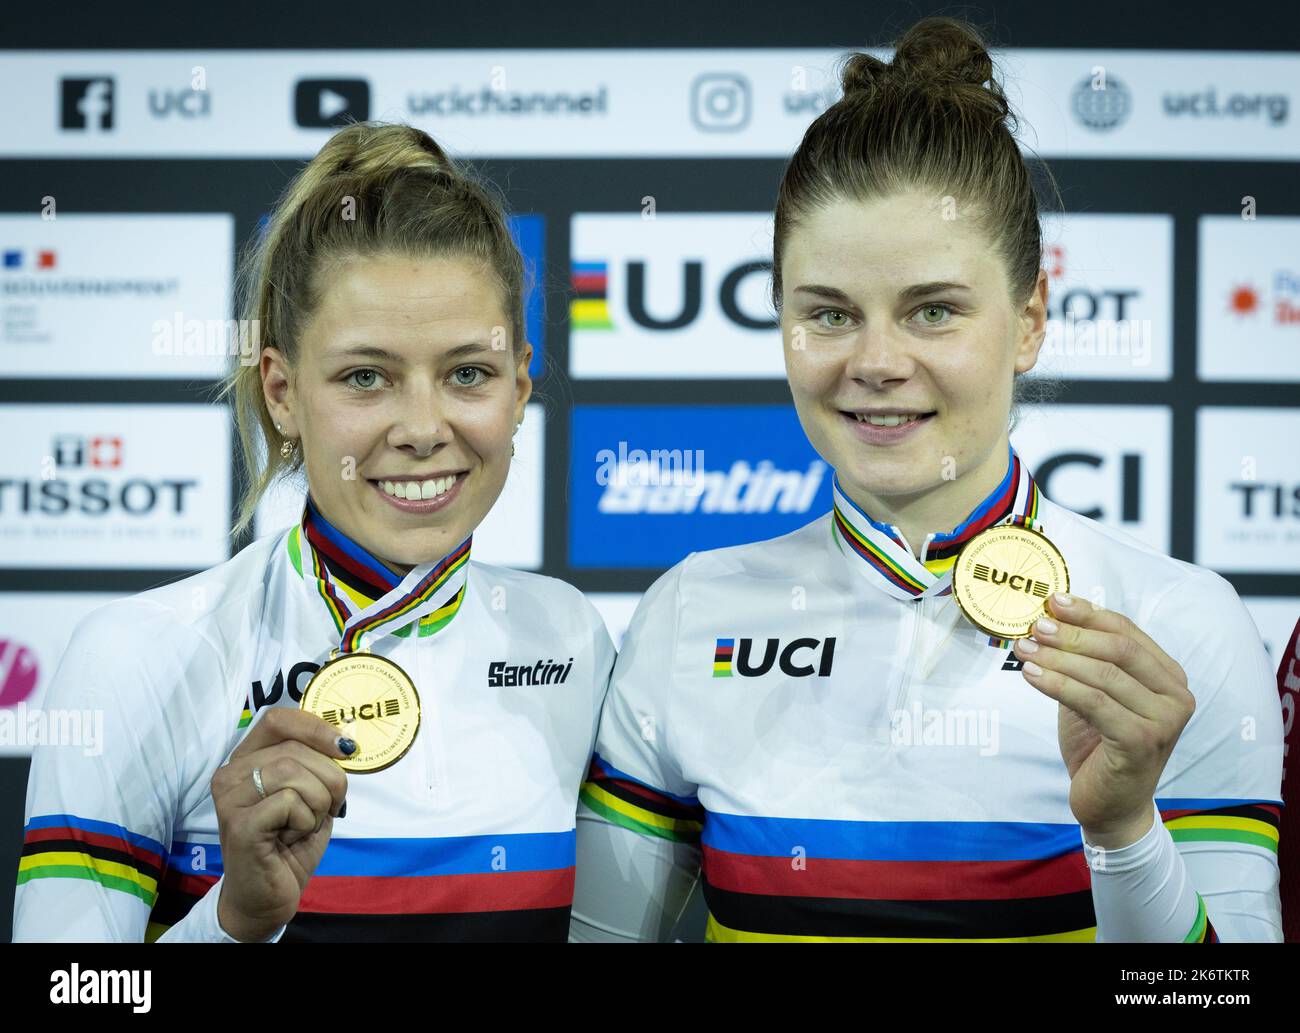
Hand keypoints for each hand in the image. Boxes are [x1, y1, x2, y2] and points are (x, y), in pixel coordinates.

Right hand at [210, 708, 352, 940]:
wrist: (267, 897)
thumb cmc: (289, 843)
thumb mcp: (310, 794)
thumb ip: (317, 763)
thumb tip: (345, 739)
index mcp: (246, 759)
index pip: (278, 719)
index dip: (316, 727)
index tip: (345, 747)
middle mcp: (230, 774)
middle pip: (294, 749)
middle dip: (329, 777)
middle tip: (330, 806)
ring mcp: (230, 799)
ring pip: (294, 773)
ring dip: (318, 801)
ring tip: (308, 823)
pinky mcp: (239, 824)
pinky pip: (290, 802)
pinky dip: (306, 820)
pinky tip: (292, 837)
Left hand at [1013, 592, 1194, 849]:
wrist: (1111, 806)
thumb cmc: (1099, 746)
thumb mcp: (1091, 694)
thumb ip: (1081, 660)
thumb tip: (1048, 617)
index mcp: (1168, 676)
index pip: (1127, 631)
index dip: (1088, 613)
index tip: (1052, 600)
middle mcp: (1176, 695)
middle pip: (1119, 648)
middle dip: (1072, 633)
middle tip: (1034, 625)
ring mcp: (1164, 721)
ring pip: (1104, 674)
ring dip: (1058, 657)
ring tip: (1023, 648)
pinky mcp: (1141, 742)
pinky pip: (1094, 703)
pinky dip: (1059, 685)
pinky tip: (1031, 675)